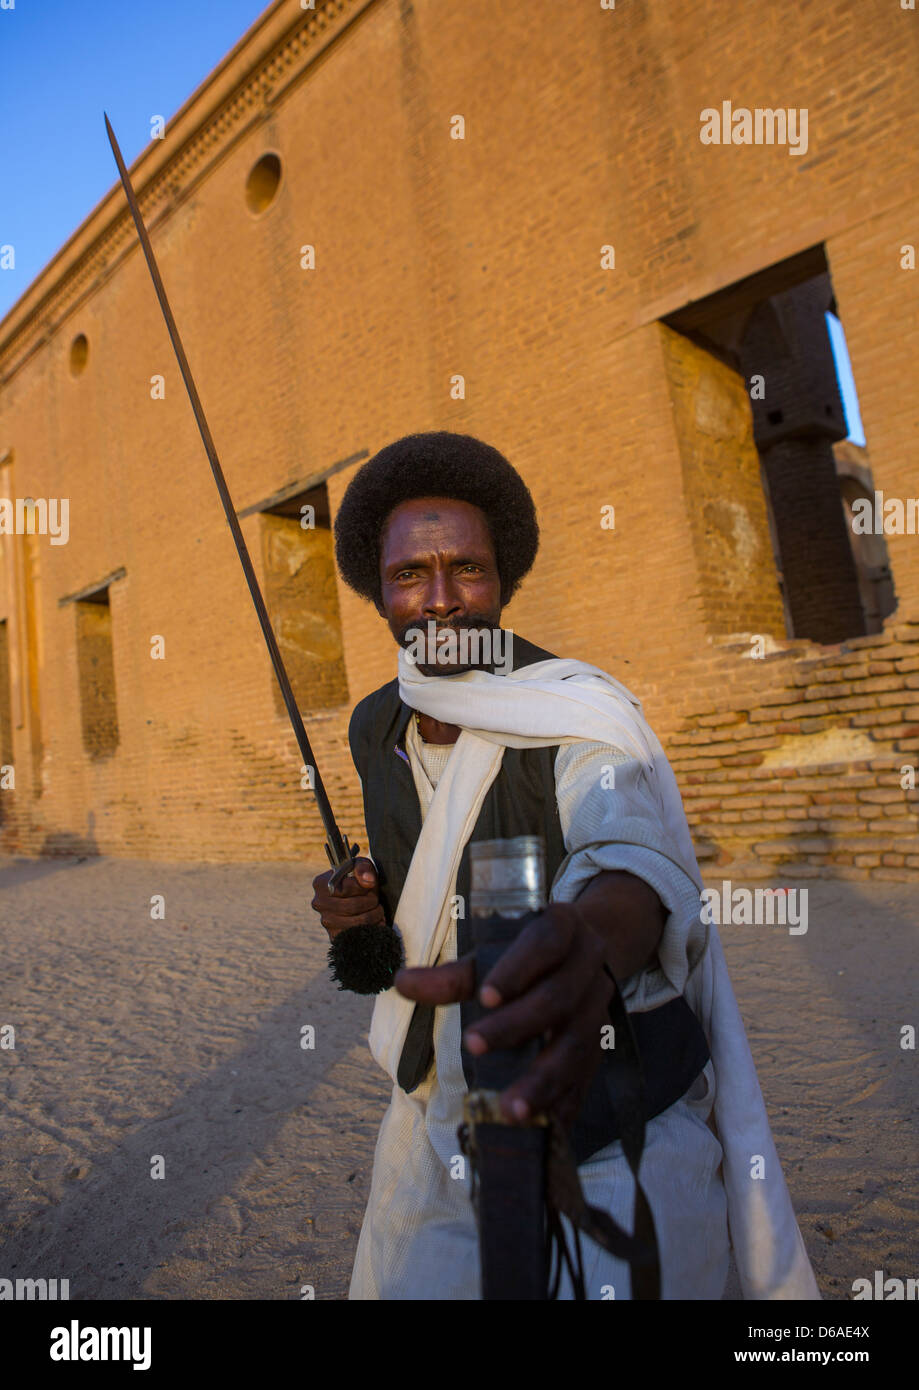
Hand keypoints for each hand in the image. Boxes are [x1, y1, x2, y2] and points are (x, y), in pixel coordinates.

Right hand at [310, 858, 385, 939]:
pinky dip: (372, 927)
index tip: (370, 885)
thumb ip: (363, 868)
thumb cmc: (357, 878)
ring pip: (359, 921)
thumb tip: (368, 882)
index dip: (365, 887)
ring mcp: (326, 921)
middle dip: (372, 901)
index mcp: (321, 884)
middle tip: (376, 898)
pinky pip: (358, 934)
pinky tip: (375, 921)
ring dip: (375, 914)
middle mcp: (319, 903)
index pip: (349, 887)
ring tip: (378, 909)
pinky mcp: (335, 935)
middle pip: (354, 905)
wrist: (353, 897)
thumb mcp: (360, 865)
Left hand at [394, 903, 614, 1130]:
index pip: (544, 943)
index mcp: (563, 927)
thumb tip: (403, 984)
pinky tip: (543, 1126)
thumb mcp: (495, 950)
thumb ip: (454, 974)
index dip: (516, 970)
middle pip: (558, 997)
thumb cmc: (528, 950)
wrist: (587, 951)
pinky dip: (564, 1102)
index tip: (484, 997)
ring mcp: (600, 1005)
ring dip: (544, 1079)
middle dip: (516, 1025)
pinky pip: (587, 1076)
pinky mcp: (602, 1042)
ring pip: (579, 1043)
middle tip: (473, 1046)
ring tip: (511, 1110)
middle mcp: (589, 964)